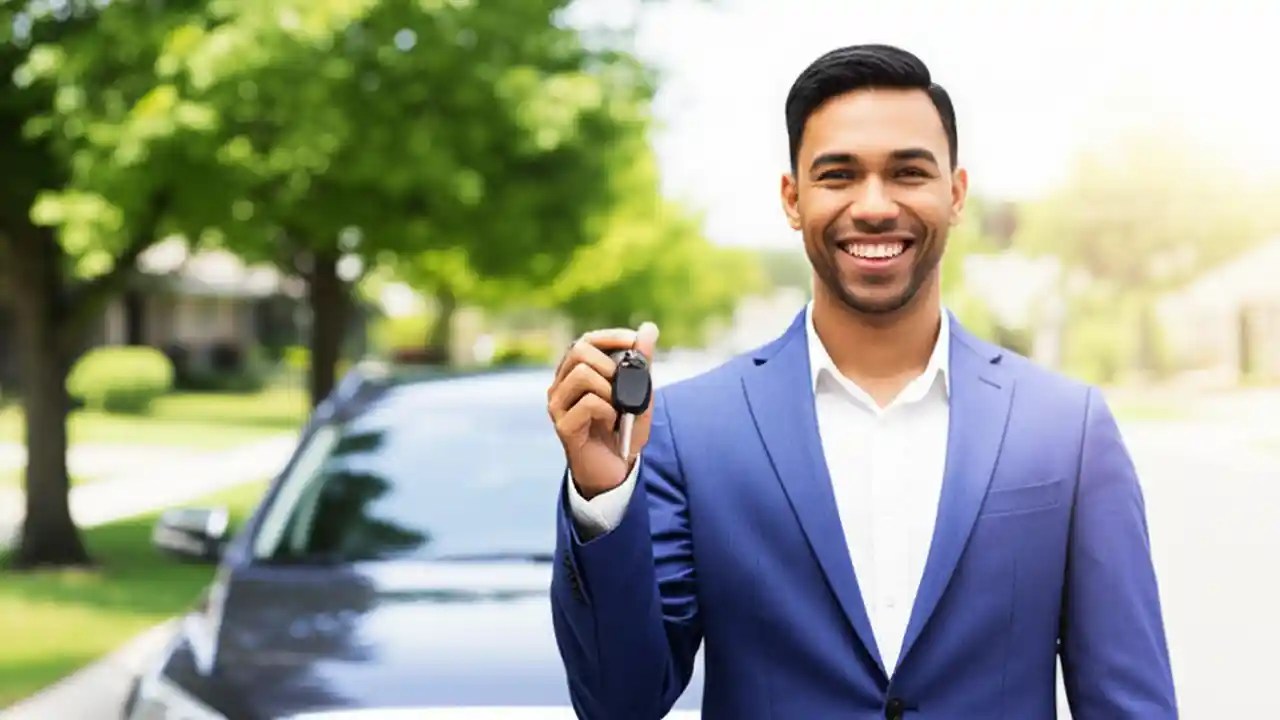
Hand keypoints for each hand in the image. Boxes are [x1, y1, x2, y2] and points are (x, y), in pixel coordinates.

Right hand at [547, 322, 658, 499]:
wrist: (616, 471)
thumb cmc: (624, 430)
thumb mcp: (639, 393)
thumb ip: (641, 363)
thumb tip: (649, 328)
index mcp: (576, 373)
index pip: (585, 340)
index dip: (610, 336)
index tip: (634, 342)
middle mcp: (561, 386)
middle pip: (579, 350)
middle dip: (610, 364)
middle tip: (622, 387)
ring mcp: (558, 406)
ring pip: (583, 374)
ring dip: (610, 389)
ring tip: (616, 409)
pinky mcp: (563, 426)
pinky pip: (589, 403)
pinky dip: (608, 410)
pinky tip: (610, 423)